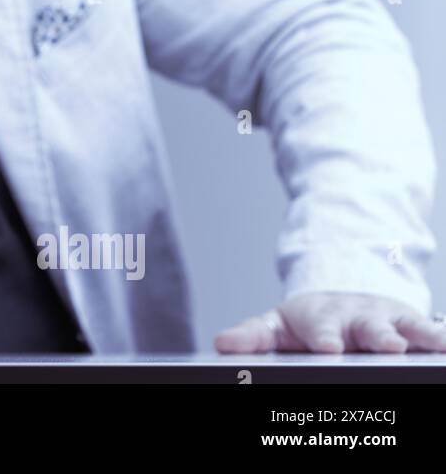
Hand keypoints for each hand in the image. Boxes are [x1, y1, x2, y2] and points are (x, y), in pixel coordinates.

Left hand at [214, 292, 445, 353]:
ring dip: (417, 335)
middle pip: (367, 326)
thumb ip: (252, 335)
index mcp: (318, 317)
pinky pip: (431, 329)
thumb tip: (223, 344)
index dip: (325, 336)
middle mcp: (356, 316)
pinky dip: (440, 336)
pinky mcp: (413, 324)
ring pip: (404, 326)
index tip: (328, 346)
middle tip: (386, 345)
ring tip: (431, 345)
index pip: (320, 327)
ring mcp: (387, 320)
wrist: (341, 300)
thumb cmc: (307, 323)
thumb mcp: (276, 326)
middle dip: (377, 335)